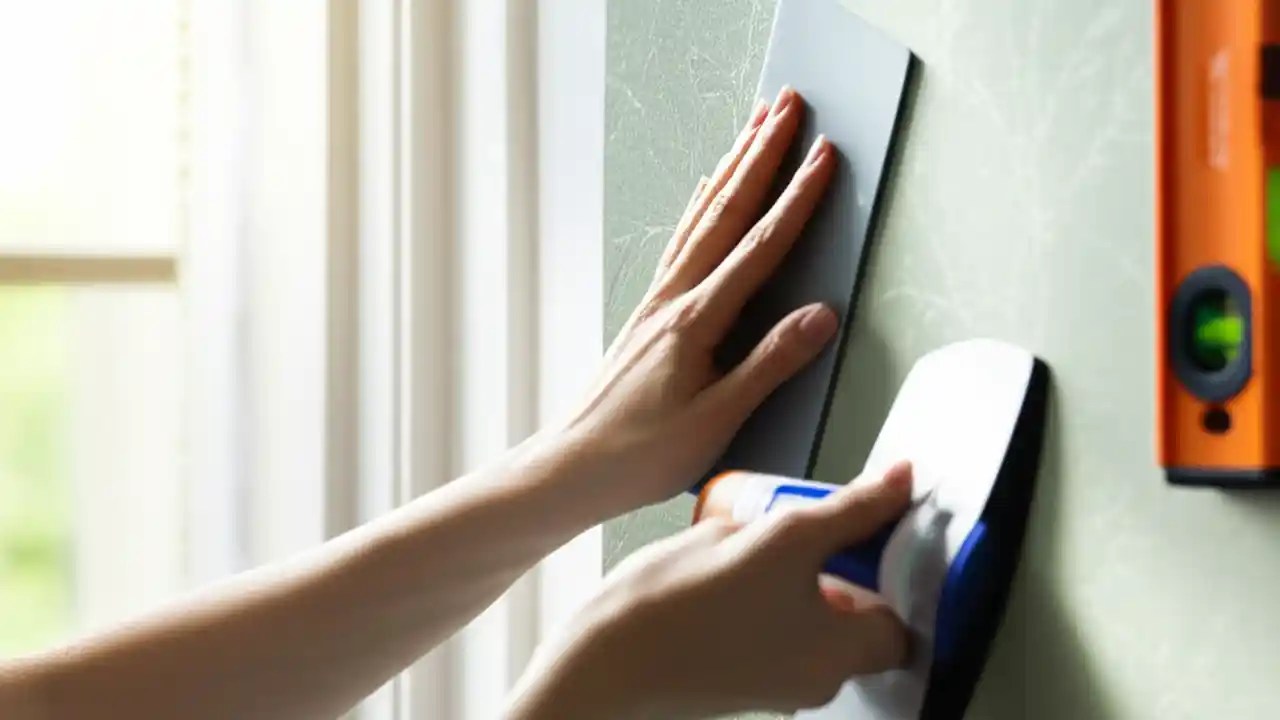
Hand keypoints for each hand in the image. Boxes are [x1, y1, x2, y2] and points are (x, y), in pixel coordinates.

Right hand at [506, 463, 913, 719]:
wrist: (601, 664)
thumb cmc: (674, 606)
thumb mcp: (771, 536)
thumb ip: (843, 512)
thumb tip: (895, 485)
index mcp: (840, 647)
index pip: (903, 605)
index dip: (893, 559)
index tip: (876, 517)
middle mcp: (821, 676)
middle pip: (862, 615)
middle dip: (844, 567)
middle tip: (813, 522)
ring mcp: (784, 686)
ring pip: (820, 624)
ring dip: (807, 584)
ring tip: (763, 542)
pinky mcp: (750, 685)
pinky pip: (783, 637)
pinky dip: (774, 604)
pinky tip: (735, 570)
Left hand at [555, 86, 838, 514]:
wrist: (573, 466)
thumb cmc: (640, 453)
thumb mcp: (717, 418)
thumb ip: (770, 364)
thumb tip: (821, 315)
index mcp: (694, 322)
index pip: (758, 248)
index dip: (795, 200)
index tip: (823, 156)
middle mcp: (673, 300)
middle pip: (725, 212)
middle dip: (760, 154)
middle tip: (786, 104)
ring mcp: (657, 303)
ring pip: (700, 218)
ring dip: (730, 168)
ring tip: (752, 127)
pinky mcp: (649, 315)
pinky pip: (679, 242)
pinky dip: (698, 206)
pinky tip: (705, 190)